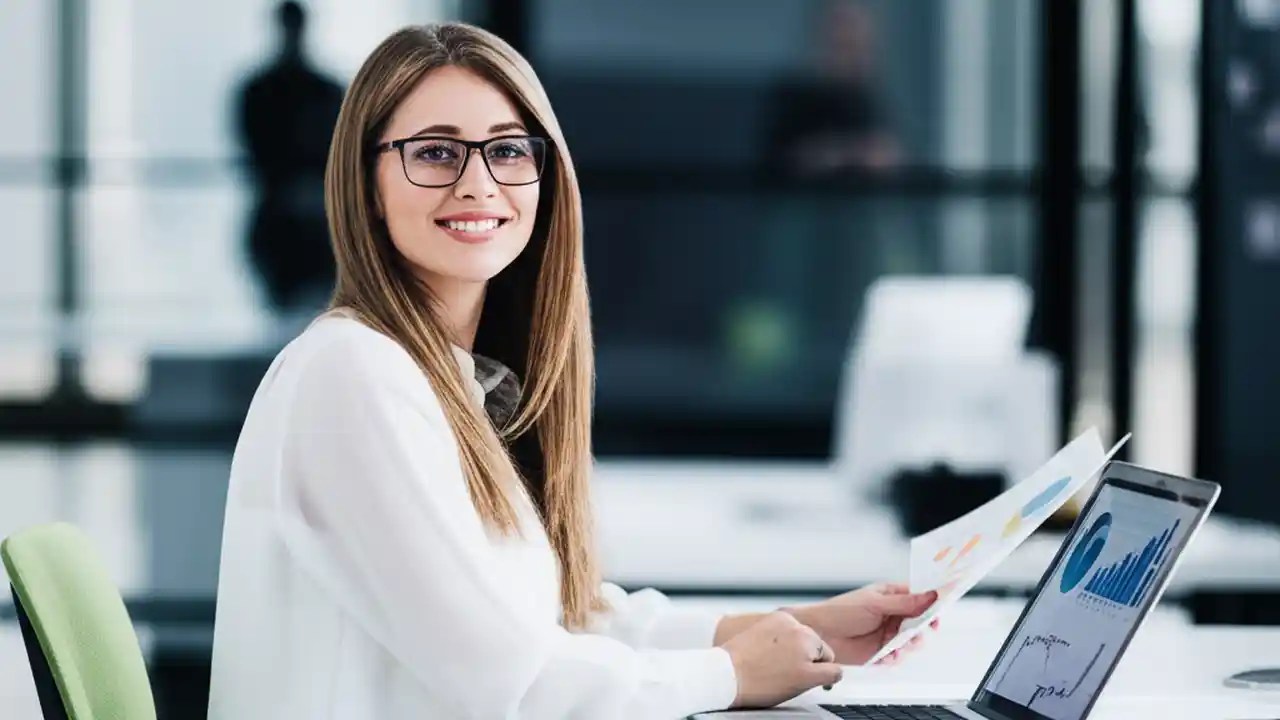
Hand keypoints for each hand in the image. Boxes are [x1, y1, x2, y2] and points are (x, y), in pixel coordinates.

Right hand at [721, 611, 843, 707]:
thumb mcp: (758, 633)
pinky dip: (830, 679)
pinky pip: (833, 673)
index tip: (792, 658)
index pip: (805, 632)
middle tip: (793, 671)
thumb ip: (779, 636)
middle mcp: (796, 629)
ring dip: (815, 668)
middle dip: (810, 658)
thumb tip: (792, 649)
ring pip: (827, 657)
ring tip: (794, 678)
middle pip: (817, 644)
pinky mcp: (805, 671)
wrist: (723, 674)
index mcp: (783, 618)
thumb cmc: (734, 660)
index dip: (801, 649)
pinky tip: (822, 684)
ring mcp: (802, 650)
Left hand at [787, 583, 938, 665]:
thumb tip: (931, 596)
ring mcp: (887, 633)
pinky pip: (898, 656)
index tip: (942, 606)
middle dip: (923, 627)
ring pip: (912, 641)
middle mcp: (892, 614)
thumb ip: (904, 603)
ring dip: (910, 644)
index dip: (932, 601)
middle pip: (920, 621)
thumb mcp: (874, 603)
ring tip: (901, 645)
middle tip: (921, 630)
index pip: (919, 596)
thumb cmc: (839, 611)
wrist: (819, 634)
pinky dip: (896, 658)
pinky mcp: (881, 652)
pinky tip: (889, 656)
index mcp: (891, 596)